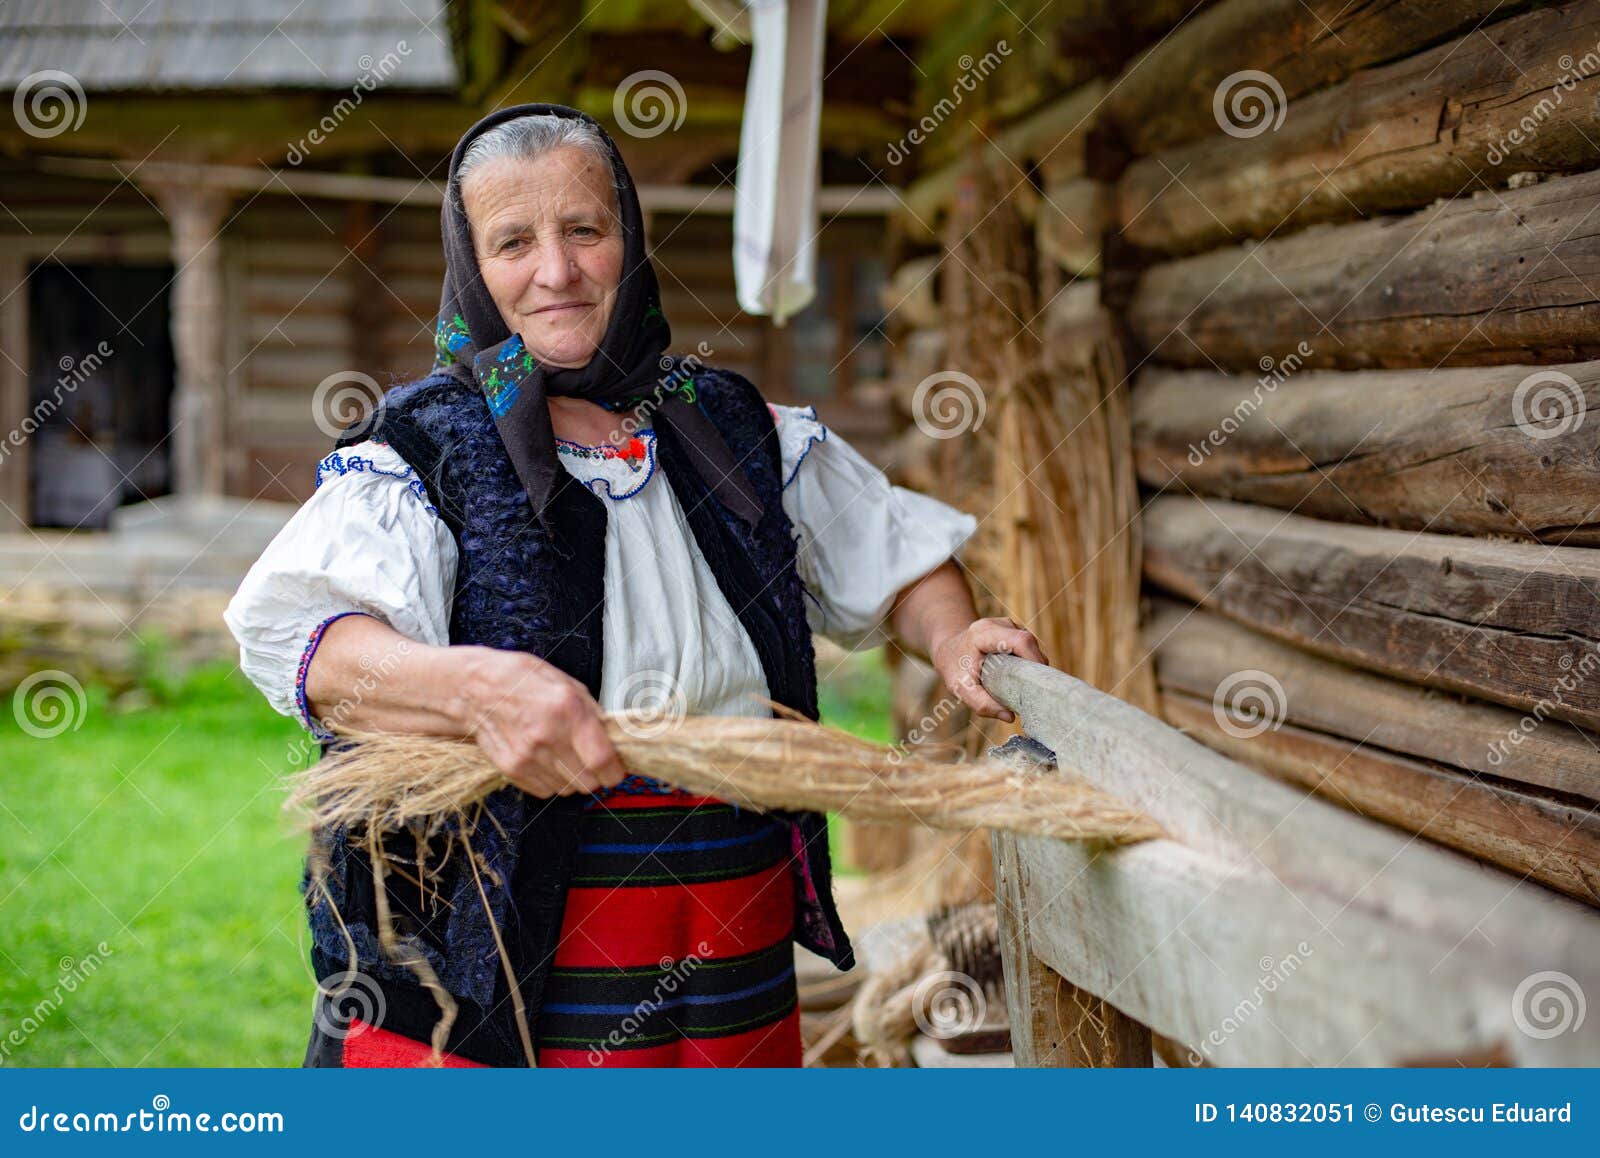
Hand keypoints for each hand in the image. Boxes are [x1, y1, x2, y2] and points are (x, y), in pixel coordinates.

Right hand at [451, 647, 627, 796]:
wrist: (476, 689)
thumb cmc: (524, 681)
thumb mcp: (568, 684)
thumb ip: (594, 714)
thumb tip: (614, 740)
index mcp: (568, 710)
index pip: (603, 761)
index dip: (615, 772)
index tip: (616, 770)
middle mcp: (548, 737)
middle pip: (588, 782)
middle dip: (595, 776)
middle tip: (590, 761)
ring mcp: (528, 756)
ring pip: (568, 789)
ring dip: (572, 778)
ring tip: (562, 754)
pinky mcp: (512, 769)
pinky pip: (545, 791)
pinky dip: (551, 781)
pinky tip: (544, 759)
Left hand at [928, 617, 1047, 723]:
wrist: (948, 649)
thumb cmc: (954, 668)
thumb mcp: (961, 688)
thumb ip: (982, 703)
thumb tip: (1010, 716)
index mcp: (985, 633)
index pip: (1019, 640)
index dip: (1034, 659)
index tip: (1036, 681)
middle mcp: (1000, 623)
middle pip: (1030, 642)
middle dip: (1035, 666)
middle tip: (1031, 689)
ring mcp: (1009, 625)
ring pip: (1032, 645)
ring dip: (1032, 665)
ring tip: (1023, 683)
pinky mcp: (1015, 630)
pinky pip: (1029, 647)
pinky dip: (1028, 661)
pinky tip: (1019, 675)